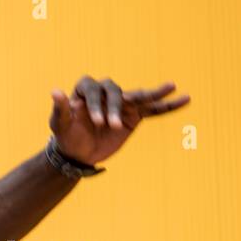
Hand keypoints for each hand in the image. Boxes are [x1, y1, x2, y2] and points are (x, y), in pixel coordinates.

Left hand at [49, 77, 189, 164]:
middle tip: (110, 126)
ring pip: (138, 96)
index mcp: (86, 91)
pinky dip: (167, 105)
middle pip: (115, 92)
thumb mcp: (60, 125)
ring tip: (171, 86)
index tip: (96, 120)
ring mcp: (122, 103)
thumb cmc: (66, 136)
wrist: (78, 154)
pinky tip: (184, 99)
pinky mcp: (134, 115)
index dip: (95, 103)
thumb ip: (60, 109)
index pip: (93, 89)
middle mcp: (105, 93)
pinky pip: (153, 109)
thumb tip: (55, 91)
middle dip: (114, 108)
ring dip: (153, 93)